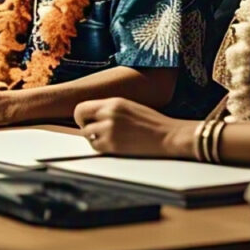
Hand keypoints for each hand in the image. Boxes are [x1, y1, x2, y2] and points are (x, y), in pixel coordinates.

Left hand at [74, 97, 195, 157]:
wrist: (169, 135)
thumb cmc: (152, 123)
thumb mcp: (129, 107)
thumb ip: (110, 109)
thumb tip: (92, 116)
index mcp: (113, 102)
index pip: (82, 106)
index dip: (81, 115)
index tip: (86, 120)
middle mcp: (109, 114)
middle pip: (80, 119)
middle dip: (84, 125)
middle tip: (93, 131)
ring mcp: (110, 130)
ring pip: (87, 134)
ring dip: (93, 137)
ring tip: (107, 138)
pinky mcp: (114, 145)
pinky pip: (96, 147)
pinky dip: (100, 147)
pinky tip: (112, 145)